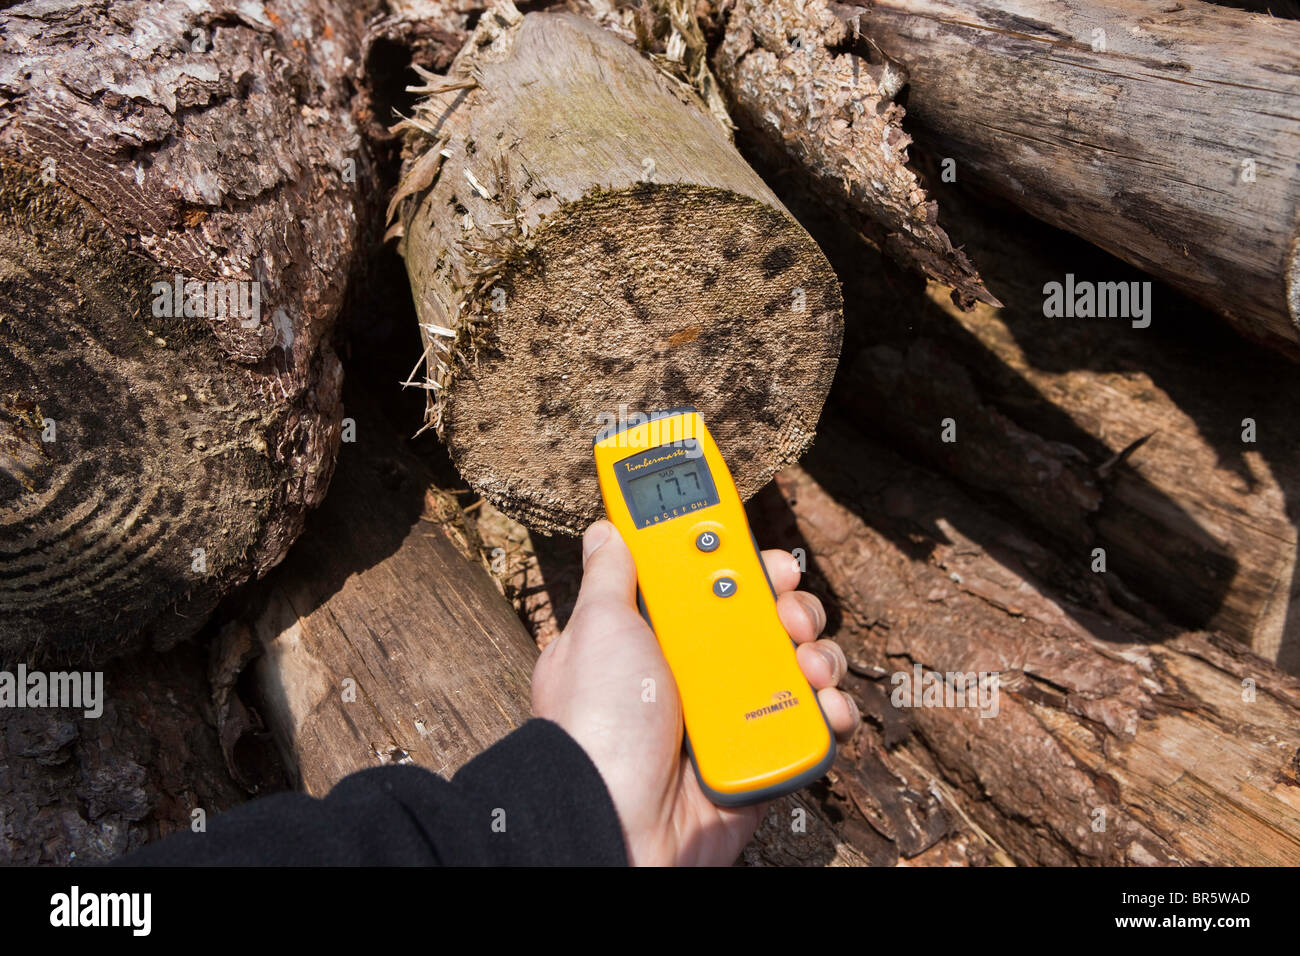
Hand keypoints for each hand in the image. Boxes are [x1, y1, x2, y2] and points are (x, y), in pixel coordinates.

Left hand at [531, 520, 859, 865]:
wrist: (616, 818)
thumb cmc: (597, 723)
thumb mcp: (596, 629)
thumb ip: (611, 575)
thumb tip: (608, 530)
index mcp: (657, 635)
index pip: (707, 582)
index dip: (738, 560)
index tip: (758, 551)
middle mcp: (696, 670)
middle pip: (763, 616)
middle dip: (788, 601)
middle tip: (786, 604)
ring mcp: (731, 712)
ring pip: (797, 663)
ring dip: (815, 652)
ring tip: (804, 662)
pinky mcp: (761, 753)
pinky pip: (811, 722)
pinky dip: (828, 711)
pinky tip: (822, 705)